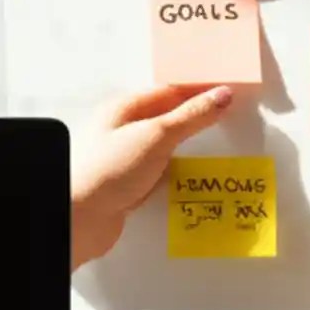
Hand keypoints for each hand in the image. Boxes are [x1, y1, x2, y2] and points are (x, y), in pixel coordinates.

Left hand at [71, 85, 233, 268]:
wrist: (78, 218)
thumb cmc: (107, 170)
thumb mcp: (157, 136)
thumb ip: (192, 116)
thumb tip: (222, 95)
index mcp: (126, 109)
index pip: (172, 91)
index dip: (201, 90)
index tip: (229, 93)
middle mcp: (124, 130)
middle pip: (169, 118)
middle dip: (199, 118)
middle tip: (231, 118)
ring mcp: (127, 158)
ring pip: (167, 146)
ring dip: (191, 148)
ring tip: (220, 147)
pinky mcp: (130, 184)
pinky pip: (163, 172)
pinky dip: (181, 172)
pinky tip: (194, 177)